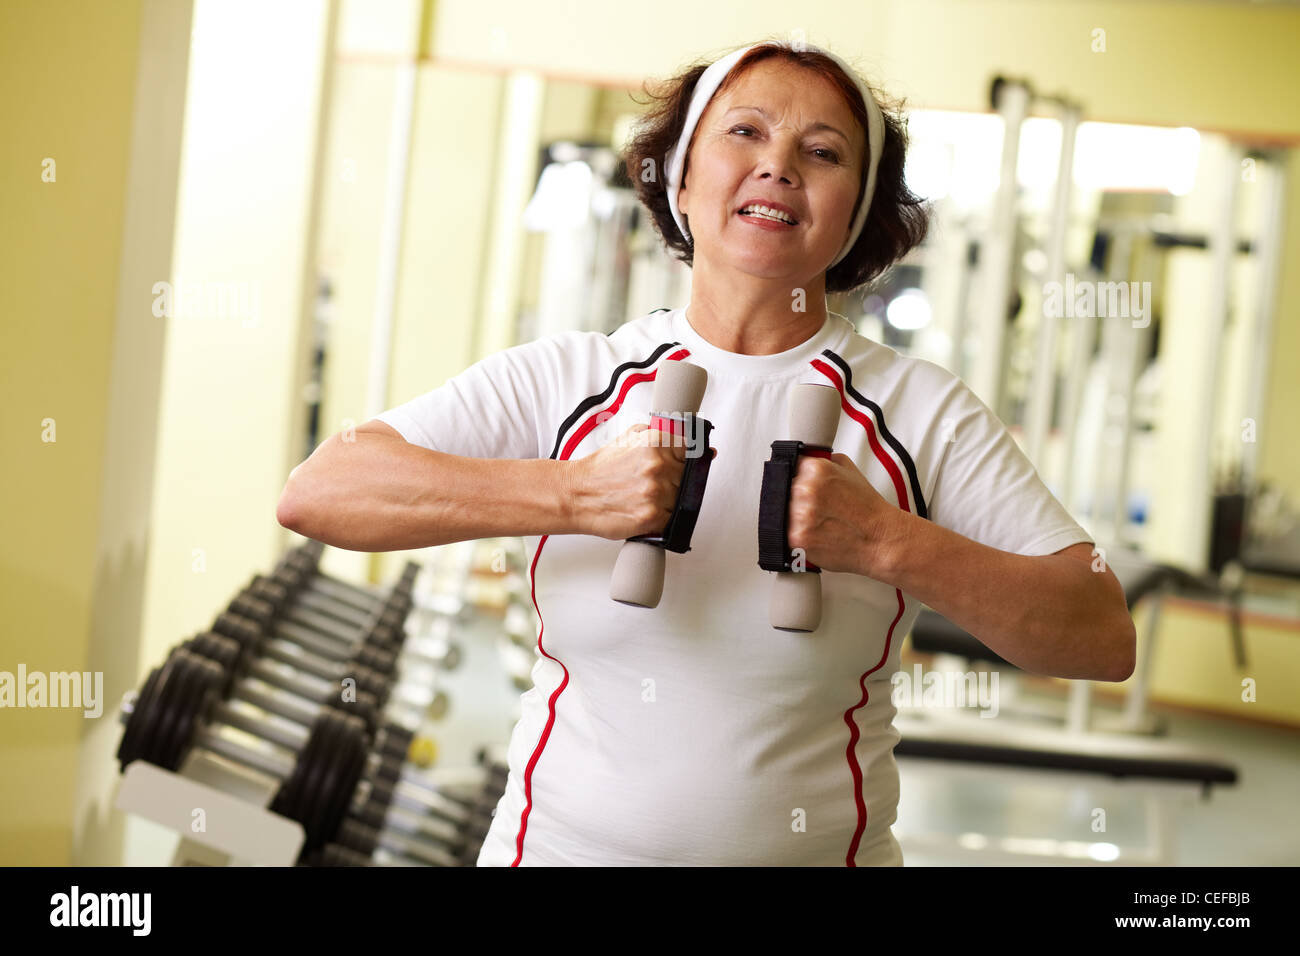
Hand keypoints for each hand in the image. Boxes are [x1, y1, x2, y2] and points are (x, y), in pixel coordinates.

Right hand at [567, 423, 716, 539]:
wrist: (576, 494)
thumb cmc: (601, 469)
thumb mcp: (629, 437)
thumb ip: (659, 434)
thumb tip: (688, 438)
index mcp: (655, 443)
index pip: (692, 450)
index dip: (688, 459)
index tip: (685, 463)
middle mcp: (658, 467)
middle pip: (688, 477)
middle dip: (675, 481)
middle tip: (653, 483)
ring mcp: (656, 493)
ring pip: (681, 499)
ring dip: (669, 501)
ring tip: (645, 497)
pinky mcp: (652, 517)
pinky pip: (672, 519)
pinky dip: (661, 517)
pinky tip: (644, 510)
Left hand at [786, 452, 898, 576]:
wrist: (881, 538)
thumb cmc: (867, 508)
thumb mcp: (849, 469)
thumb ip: (823, 461)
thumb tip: (804, 459)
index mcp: (816, 469)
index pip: (790, 467)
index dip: (799, 479)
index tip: (806, 488)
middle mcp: (806, 490)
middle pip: (786, 491)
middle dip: (799, 500)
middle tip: (820, 508)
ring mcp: (800, 515)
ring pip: (785, 513)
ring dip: (798, 519)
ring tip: (822, 522)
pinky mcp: (798, 538)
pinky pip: (788, 534)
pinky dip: (801, 536)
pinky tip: (819, 534)